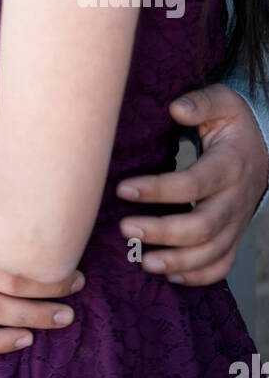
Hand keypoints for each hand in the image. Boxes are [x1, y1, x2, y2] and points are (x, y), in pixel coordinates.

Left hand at [116, 84, 268, 285]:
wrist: (264, 148)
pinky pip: (222, 265)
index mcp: (230, 165)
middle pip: (202, 226)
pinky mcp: (234, 235)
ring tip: (143, 262)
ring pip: (212, 253)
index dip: (158, 190)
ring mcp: (236, 222)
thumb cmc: (233, 123)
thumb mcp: (223, 101)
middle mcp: (235, 199)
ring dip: (177, 261)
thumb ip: (201, 102)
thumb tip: (177, 108)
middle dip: (163, 232)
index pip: (193, 184)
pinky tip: (170, 275)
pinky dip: (199, 276)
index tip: (123, 188)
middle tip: (125, 228)